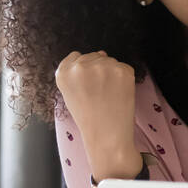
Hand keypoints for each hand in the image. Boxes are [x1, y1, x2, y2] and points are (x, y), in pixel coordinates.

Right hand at [54, 50, 138, 180]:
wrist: (107, 134)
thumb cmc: (88, 116)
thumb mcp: (71, 92)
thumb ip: (78, 71)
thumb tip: (101, 52)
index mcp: (63, 72)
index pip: (75, 56)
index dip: (84, 71)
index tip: (87, 85)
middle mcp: (81, 66)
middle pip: (94, 56)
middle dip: (98, 71)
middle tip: (100, 93)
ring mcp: (103, 66)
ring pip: (110, 61)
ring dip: (112, 74)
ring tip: (109, 95)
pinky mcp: (122, 70)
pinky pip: (124, 67)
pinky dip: (124, 78)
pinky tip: (119, 93)